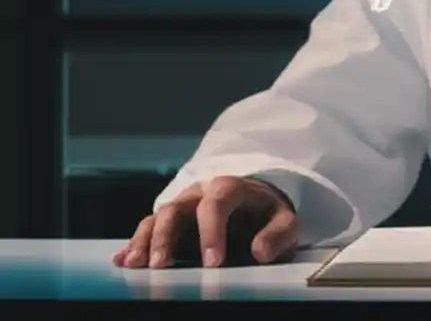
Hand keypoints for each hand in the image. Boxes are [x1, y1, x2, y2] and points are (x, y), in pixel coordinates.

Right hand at [111, 176, 298, 268]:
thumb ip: (277, 234)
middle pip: (177, 208)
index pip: (217, 203)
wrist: (257, 205)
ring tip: (134, 264)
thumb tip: (260, 252)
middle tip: (161, 265)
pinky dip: (133, 243)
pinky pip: (147, 228)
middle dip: (167, 236)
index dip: (212, 231)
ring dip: (144, 241)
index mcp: (230, 187)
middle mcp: (200, 193)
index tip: (213, 263)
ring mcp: (182, 206)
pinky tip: (122, 260)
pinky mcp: (170, 221)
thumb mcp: (285, 222)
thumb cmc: (268, 215)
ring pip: (157, 217)